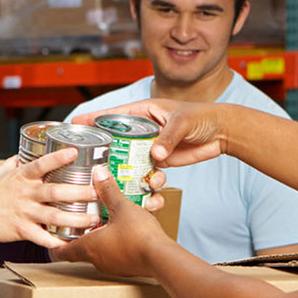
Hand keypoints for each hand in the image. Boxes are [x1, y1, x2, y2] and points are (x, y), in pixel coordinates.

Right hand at [0, 150, 99, 250]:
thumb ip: (17, 163)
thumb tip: (28, 151)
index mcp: (21, 178)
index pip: (41, 164)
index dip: (57, 158)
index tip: (74, 152)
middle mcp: (24, 194)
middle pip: (55, 191)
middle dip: (79, 192)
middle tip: (97, 192)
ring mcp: (23, 212)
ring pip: (54, 215)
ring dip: (76, 218)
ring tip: (93, 219)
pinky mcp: (21, 229)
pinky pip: (42, 237)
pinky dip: (55, 241)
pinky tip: (71, 243)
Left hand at [54, 169, 164, 276]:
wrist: (162, 257)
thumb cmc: (138, 235)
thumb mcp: (122, 207)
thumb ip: (109, 191)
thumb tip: (99, 173)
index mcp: (89, 247)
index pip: (62, 251)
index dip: (56, 244)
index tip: (54, 236)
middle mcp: (98, 260)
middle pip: (82, 250)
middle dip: (82, 236)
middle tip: (82, 224)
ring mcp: (113, 266)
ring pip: (101, 252)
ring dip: (102, 240)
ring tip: (106, 225)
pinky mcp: (128, 268)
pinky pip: (118, 255)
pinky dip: (118, 245)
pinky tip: (127, 233)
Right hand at [72, 98, 226, 167]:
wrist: (222, 132)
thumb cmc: (202, 116)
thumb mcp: (183, 122)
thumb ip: (168, 137)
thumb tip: (156, 156)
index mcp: (144, 111)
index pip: (113, 114)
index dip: (93, 119)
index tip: (74, 124)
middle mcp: (144, 129)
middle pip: (116, 141)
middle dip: (108, 154)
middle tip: (97, 166)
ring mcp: (151, 146)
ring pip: (131, 161)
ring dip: (131, 173)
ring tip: (136, 179)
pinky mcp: (162, 161)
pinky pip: (148, 173)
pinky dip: (149, 182)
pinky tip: (155, 186)